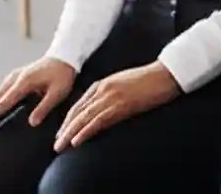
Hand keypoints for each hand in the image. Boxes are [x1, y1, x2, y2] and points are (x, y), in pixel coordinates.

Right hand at [0, 57, 75, 135]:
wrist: (63, 56)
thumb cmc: (63, 75)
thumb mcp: (58, 92)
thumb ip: (44, 107)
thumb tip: (31, 123)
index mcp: (23, 83)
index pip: (2, 105)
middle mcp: (14, 80)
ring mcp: (13, 78)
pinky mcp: (15, 78)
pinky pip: (0, 93)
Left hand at [54, 62, 180, 151]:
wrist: (164, 74)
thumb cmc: (147, 81)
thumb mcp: (122, 85)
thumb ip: (108, 94)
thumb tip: (100, 110)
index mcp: (101, 84)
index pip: (79, 105)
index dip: (68, 120)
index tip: (61, 133)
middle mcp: (102, 90)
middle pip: (77, 112)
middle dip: (65, 129)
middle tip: (56, 144)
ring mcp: (110, 97)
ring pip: (84, 118)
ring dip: (70, 133)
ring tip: (61, 146)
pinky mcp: (121, 105)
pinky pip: (98, 121)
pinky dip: (85, 132)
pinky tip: (77, 141)